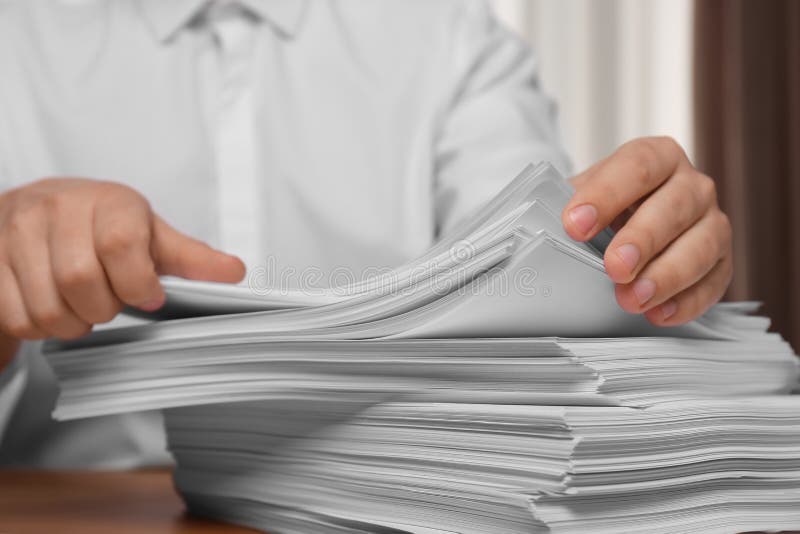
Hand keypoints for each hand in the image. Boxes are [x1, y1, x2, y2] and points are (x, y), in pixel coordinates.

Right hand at [0, 178, 244, 342]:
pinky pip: (16, 317)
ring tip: (82, 305)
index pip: (121, 245)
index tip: (147, 294)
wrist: (37, 209)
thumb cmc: (102, 224)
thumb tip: (234, 273)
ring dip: (73, 322)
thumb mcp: (150, 233)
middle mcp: (54, 209)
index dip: (137, 282)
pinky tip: (53, 306)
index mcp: (106, 200)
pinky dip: (40, 326)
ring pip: (46, 307)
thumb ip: (190, 257)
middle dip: (103, 307)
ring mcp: (13, 233)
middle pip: (79, 281)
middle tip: (110, 301)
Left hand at [562, 136, 732, 324]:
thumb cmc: (602, 210)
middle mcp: (690, 184)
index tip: (574, 224)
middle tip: (614, 268)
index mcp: (656, 157)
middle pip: (675, 205)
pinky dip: (687, 301)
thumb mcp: (581, 199)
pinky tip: (659, 314)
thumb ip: (564, 209)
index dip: (606, 194)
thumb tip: (535, 233)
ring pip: (702, 244)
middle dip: (643, 239)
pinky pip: (714, 281)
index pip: (636, 166)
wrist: (624, 225)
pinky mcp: (721, 261)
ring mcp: (711, 222)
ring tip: (632, 299)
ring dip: (668, 275)